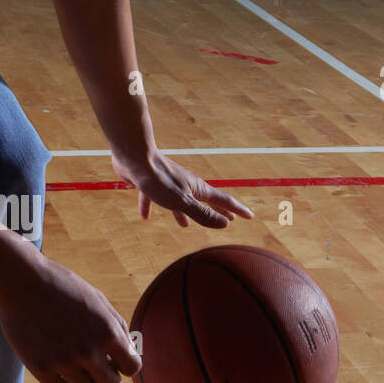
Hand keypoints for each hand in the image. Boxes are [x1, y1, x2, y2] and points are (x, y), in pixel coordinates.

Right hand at [0, 253, 140, 382]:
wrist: (20, 280)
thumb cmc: (61, 286)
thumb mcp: (97, 298)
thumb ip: (117, 326)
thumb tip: (129, 354)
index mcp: (107, 330)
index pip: (132, 367)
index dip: (124, 365)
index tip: (112, 358)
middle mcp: (89, 350)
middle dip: (106, 377)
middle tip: (93, 365)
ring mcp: (63, 361)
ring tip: (74, 366)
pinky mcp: (40, 368)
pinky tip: (58, 370)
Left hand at [111, 148, 253, 227]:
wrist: (134, 156)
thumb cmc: (158, 180)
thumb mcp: (182, 202)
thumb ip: (202, 214)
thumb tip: (225, 224)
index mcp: (197, 188)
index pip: (222, 200)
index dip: (237, 209)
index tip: (250, 216)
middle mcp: (186, 184)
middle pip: (205, 200)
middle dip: (217, 211)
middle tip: (229, 219)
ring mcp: (168, 183)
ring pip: (180, 201)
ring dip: (185, 213)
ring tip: (185, 226)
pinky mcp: (151, 183)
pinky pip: (153, 198)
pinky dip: (151, 206)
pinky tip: (145, 217)